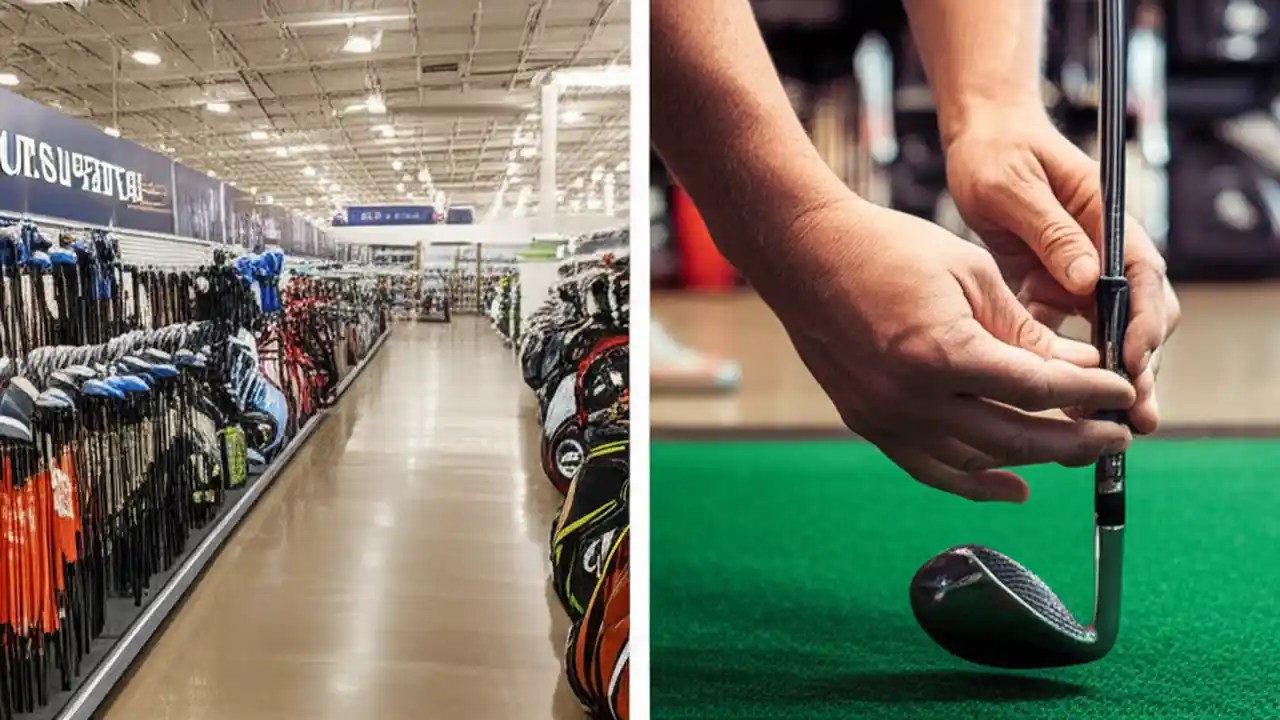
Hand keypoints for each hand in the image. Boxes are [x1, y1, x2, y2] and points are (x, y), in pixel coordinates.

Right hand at [753, 195, 1134, 502]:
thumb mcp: (971, 274)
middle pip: (1014, 437)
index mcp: (943, 352)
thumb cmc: (886, 249)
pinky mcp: (869, 423)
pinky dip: (975, 483)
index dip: (1087, 393)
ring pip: (977, 460)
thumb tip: (1077, 368)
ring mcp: (886, 418)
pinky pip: (931, 468)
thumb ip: (1024, 330)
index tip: (1120, 390)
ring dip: (1034, 460)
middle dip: (1075, 438)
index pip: (1036, 389)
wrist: (804, 255)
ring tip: (1076, 450)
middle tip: (1116, 432)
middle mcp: (912, 398)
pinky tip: (1014, 488)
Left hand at [944, 109, 1180, 433]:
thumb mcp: (1015, 188)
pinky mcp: (1051, 289)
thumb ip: (1051, 233)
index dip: (1143, 324)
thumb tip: (1088, 279)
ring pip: (1105, 336)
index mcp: (1107, 222)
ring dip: (1104, 378)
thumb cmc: (999, 156)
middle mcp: (1102, 252)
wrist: (978, 144)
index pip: (1143, 277)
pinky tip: (1048, 400)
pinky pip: (1064, 336)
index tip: (1133, 363)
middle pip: (1136, 316)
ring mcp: (1079, 273)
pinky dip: (1062, 367)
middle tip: (1134, 418)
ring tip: (1096, 423)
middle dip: (1139, 368)